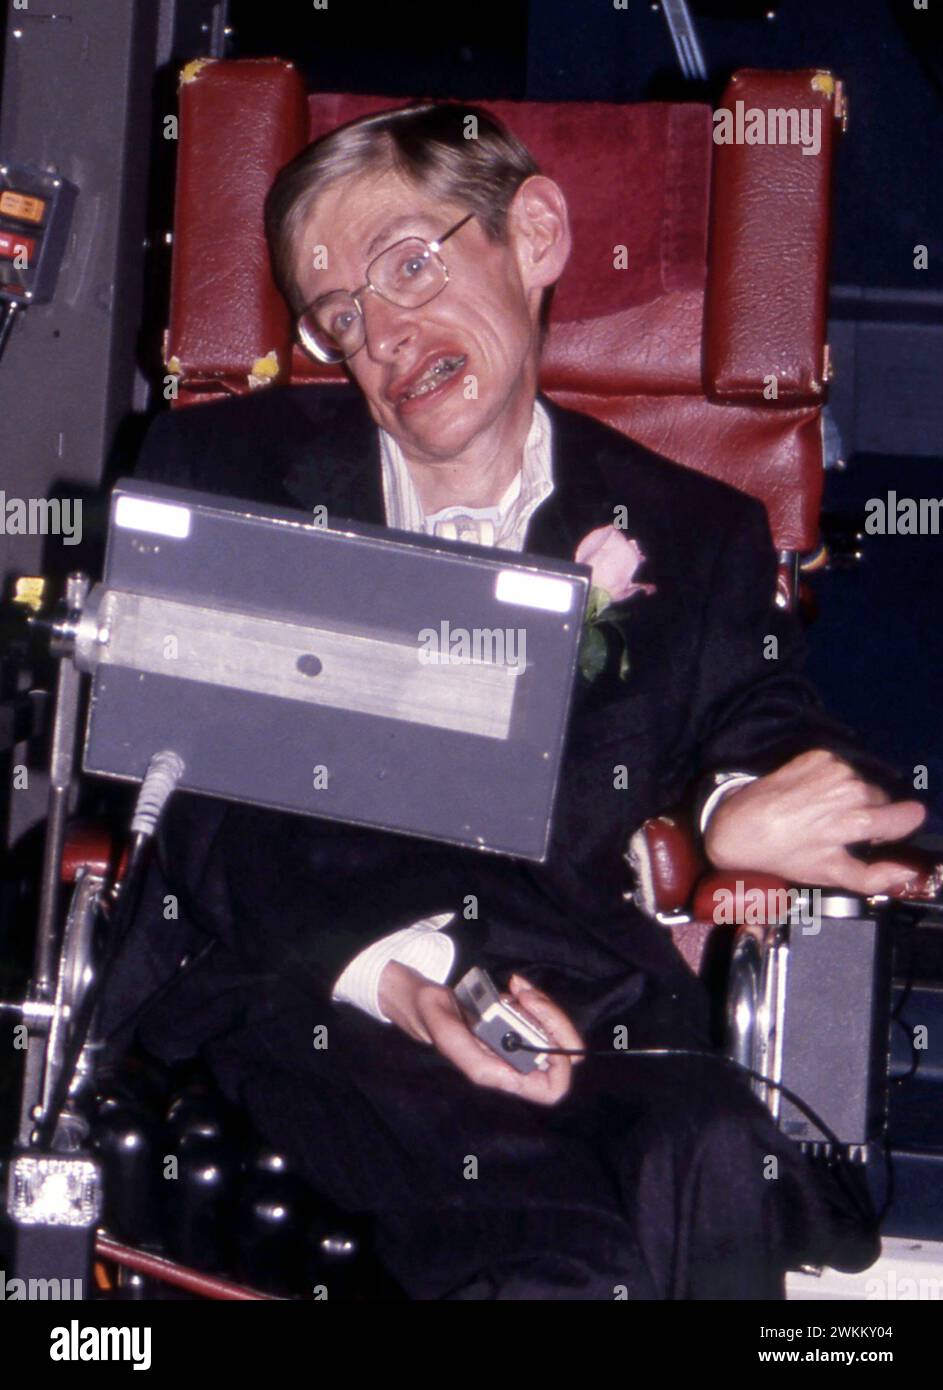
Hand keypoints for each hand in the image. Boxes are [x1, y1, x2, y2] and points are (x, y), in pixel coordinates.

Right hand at [377, 961, 585, 1104]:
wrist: (428, 1001)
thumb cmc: (436, 1023)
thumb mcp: (451, 1041)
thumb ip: (478, 1065)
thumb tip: (515, 1077)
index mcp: (505, 1076)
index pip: (553, 1087)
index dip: (561, 1066)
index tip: (545, 1035)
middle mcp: (517, 1061)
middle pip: (562, 1051)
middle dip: (551, 1018)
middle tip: (527, 997)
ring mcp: (520, 1041)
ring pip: (553, 1028)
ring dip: (541, 1003)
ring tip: (518, 989)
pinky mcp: (517, 1022)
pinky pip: (540, 1010)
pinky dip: (532, 994)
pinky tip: (515, 985)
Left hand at [704, 748, 926, 894]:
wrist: (740, 825)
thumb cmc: (785, 854)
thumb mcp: (829, 873)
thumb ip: (874, 876)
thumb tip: (905, 872)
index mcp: (857, 820)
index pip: (906, 816)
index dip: (895, 828)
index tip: (879, 835)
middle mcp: (851, 788)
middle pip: (883, 799)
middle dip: (870, 814)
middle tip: (840, 828)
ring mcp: (834, 768)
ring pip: (862, 782)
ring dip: (850, 796)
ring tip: (821, 812)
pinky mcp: (818, 755)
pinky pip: (841, 768)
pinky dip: (832, 780)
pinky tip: (811, 795)